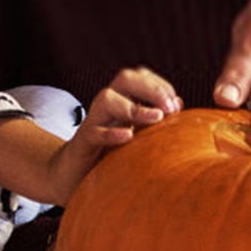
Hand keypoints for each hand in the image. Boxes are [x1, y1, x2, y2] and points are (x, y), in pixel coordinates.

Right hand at [47, 66, 181, 202]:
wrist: (72, 173)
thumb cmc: (109, 152)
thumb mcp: (136, 134)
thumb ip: (154, 119)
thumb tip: (177, 104)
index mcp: (121, 100)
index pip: (140, 77)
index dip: (160, 85)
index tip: (175, 104)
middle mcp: (107, 105)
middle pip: (125, 79)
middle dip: (150, 88)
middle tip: (169, 108)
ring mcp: (94, 120)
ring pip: (107, 99)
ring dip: (134, 107)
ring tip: (156, 118)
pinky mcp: (83, 141)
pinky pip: (95, 132)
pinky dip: (112, 133)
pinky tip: (129, 136)